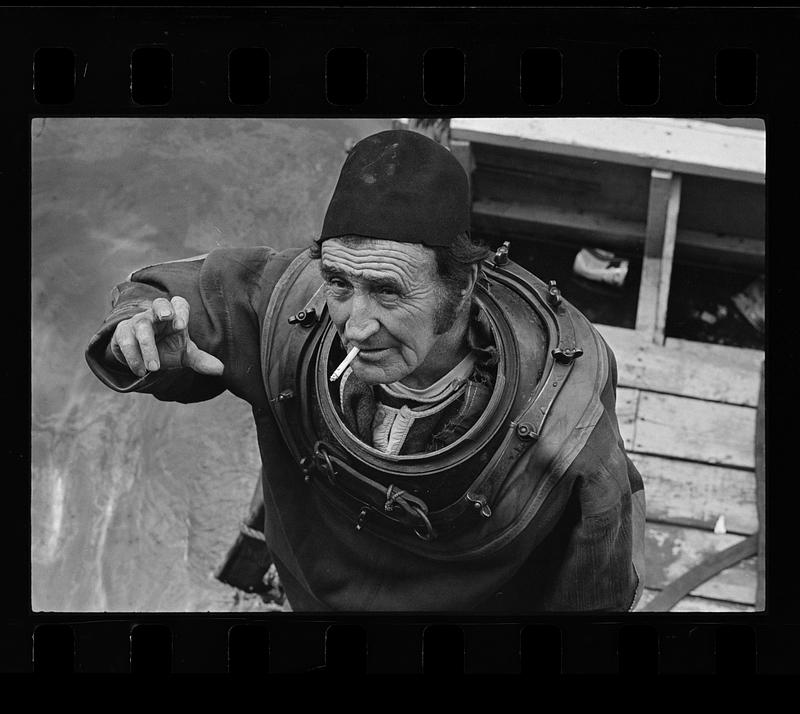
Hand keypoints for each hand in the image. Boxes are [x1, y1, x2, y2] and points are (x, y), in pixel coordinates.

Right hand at [109, 296, 224, 377]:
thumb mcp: (185, 355)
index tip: (181, 325)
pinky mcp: (122, 334)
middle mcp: (156, 315)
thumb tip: (220, 370)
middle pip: (159, 304)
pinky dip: (133, 357)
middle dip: (163, 309)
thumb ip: (201, 360)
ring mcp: (138, 322)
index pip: (180, 304)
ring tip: (154, 368)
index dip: (181, 311)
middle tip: (168, 318)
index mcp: (175, 316)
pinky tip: (140, 371)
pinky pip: (125, 341)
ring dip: (147, 347)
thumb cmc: (168, 348)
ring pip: (141, 326)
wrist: (142, 355)